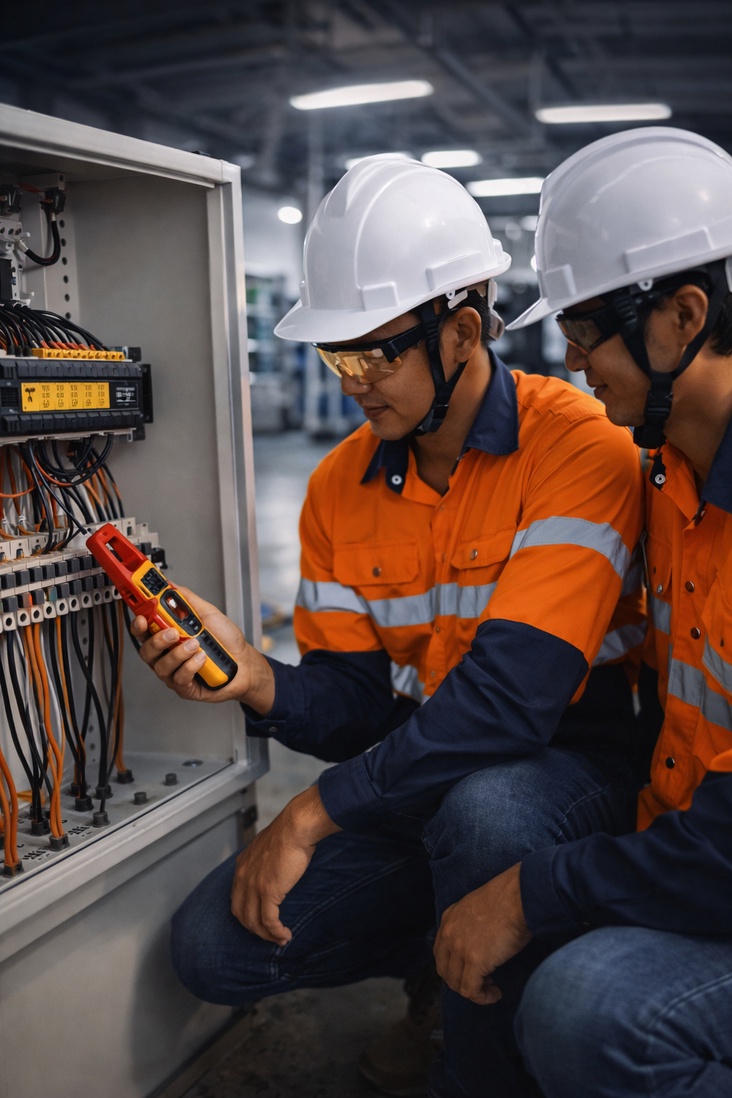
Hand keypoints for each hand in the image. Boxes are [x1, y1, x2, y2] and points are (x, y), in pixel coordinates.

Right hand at [131, 586, 274, 710]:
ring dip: (177, 654)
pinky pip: (179, 680)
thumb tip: (170, 586)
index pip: (144, 631)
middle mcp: (167, 656)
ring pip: (161, 667)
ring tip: (195, 644)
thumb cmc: (226, 640)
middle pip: (146, 651)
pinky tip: (201, 659)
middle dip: (156, 641)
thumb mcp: (207, 614)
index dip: (138, 624)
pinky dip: (189, 667)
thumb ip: (187, 601)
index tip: (141, 617)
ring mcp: (175, 673)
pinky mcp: (186, 688)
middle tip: (173, 632)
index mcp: (168, 637)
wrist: (246, 661)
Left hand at [231, 785, 340, 944]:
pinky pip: (269, 921)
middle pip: (241, 914)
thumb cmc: (288, 833)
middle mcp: (243, 878)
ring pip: (254, 922)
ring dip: (267, 935)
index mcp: (242, 866)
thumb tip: (273, 867)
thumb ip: (264, 859)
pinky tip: (285, 935)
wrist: (295, 828)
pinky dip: (276, 932)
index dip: (247, 913)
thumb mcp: (267, 845)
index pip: (237, 898)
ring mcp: (254, 886)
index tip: (260, 920)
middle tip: (269, 934)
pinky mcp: (269, 892)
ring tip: (280, 938)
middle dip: (254, 928)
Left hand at [434, 863, 531, 1004]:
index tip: (475, 969)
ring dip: (474, 991)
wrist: (520, 896)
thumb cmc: (509, 899)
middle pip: (445, 971)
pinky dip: (483, 998)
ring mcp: (459, 948)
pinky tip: (496, 993)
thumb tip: (479, 944)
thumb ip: (471, 924)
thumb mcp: (479, 907)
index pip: (441, 953)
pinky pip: (471, 991)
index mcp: (449, 918)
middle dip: (462, 981)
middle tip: (484, 980)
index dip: (456, 967)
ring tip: (492, 987)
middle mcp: (449, 933)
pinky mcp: (474, 961)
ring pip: (457, 984)